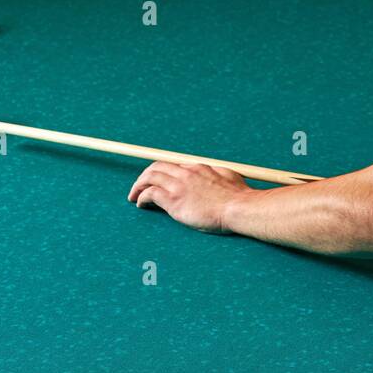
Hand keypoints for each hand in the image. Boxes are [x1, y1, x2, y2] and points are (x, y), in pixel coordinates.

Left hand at [128, 161, 250, 233]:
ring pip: (149, 177)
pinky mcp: (174, 200)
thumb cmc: (238, 197)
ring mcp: (179, 186)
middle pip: (157, 167)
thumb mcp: (228, 177)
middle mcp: (186, 173)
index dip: (162, 172)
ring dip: (138, 186)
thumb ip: (217, 174)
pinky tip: (140, 204)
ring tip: (133, 195)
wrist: (238, 207)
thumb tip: (216, 175)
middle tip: (139, 186)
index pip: (173, 165)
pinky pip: (150, 194)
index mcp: (198, 168)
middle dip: (145, 176)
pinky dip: (142, 197)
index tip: (158, 179)